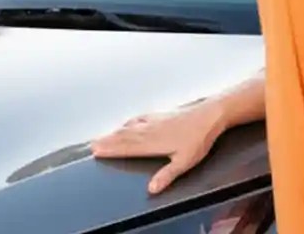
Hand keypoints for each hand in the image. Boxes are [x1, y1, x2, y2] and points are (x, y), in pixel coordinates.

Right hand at [91, 101, 226, 193]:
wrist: (210, 114)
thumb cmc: (199, 138)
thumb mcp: (185, 161)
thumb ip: (167, 175)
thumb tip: (151, 189)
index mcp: (153, 143)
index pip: (127, 148)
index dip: (111, 150)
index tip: (96, 151)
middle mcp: (151, 130)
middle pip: (124, 136)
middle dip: (108, 141)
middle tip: (92, 144)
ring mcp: (156, 121)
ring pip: (131, 127)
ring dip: (116, 132)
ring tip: (104, 136)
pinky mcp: (163, 114)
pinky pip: (141, 118)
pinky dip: (131, 121)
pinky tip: (129, 122)